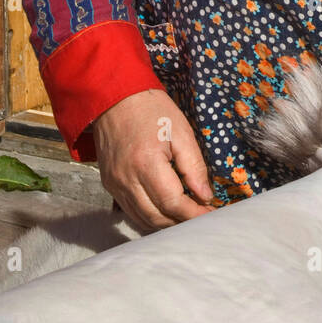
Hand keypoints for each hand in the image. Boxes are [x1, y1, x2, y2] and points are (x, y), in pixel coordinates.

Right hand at [92, 89, 215, 231]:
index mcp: (146, 164)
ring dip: (166, 224)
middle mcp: (126, 180)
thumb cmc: (150, 109)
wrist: (114, 98)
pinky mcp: (109, 185)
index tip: (212, 214)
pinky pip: (131, 211)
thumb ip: (194, 166)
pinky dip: (150, 217)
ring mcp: (115, 185)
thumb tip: (205, 195)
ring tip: (187, 217)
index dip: (194, 214)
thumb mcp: (180, 131)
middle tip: (203, 218)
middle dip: (182, 222)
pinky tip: (166, 212)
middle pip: (157, 218)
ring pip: (143, 220)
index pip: (173, 203)